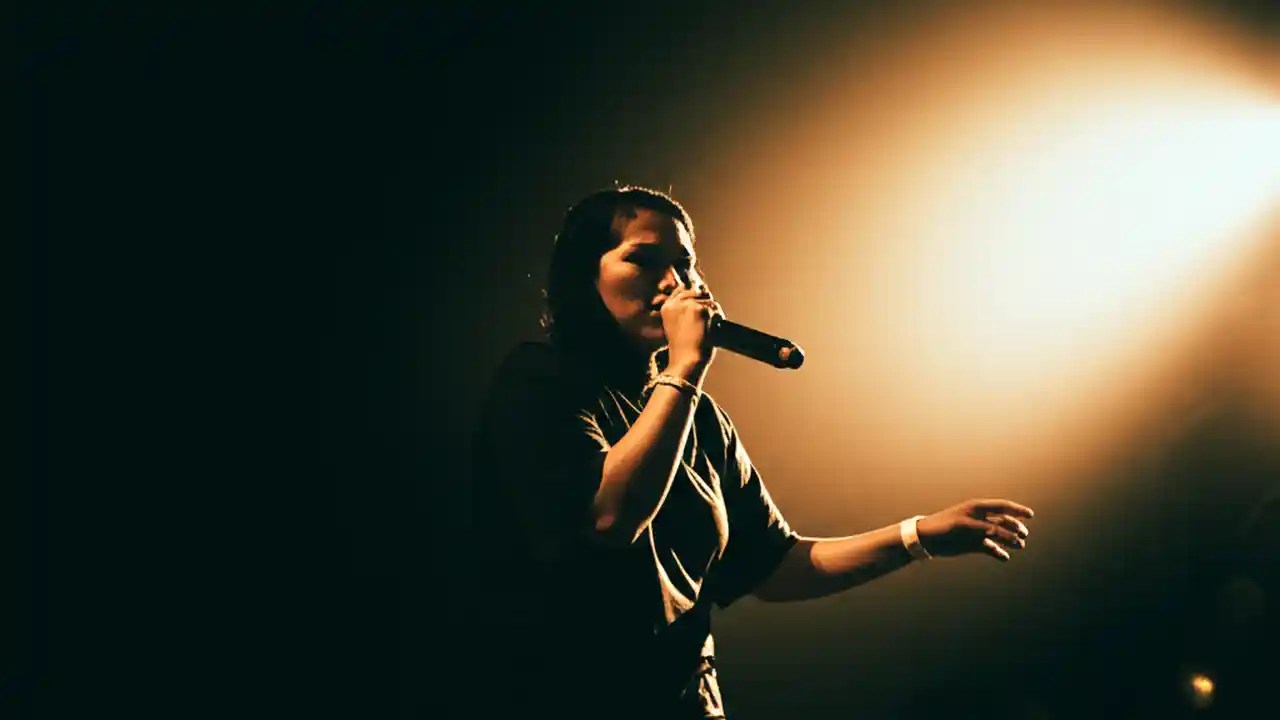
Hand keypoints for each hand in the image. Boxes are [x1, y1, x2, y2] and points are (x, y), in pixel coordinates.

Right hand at [661, 286, 722, 371]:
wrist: (686, 361)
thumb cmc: (685, 349)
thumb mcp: (677, 326)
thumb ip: (683, 310)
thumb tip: (701, 290)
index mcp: (667, 308)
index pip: (682, 290)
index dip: (694, 296)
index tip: (699, 307)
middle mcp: (675, 303)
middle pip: (697, 291)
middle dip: (705, 303)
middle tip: (706, 321)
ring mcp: (688, 305)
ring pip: (708, 300)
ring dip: (712, 313)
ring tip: (707, 329)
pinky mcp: (700, 309)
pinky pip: (716, 308)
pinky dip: (718, 318)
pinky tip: (712, 330)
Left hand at [916, 498, 1034, 561]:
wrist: (928, 540)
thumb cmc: (944, 526)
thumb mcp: (966, 526)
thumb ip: (986, 529)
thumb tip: (1005, 534)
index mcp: (977, 508)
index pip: (1002, 506)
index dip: (1017, 510)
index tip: (1030, 515)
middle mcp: (980, 519)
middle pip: (1004, 521)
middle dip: (1016, 527)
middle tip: (1023, 535)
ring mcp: (978, 532)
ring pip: (999, 535)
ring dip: (1010, 541)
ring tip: (1019, 546)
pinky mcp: (974, 545)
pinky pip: (991, 548)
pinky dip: (998, 552)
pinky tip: (1004, 557)